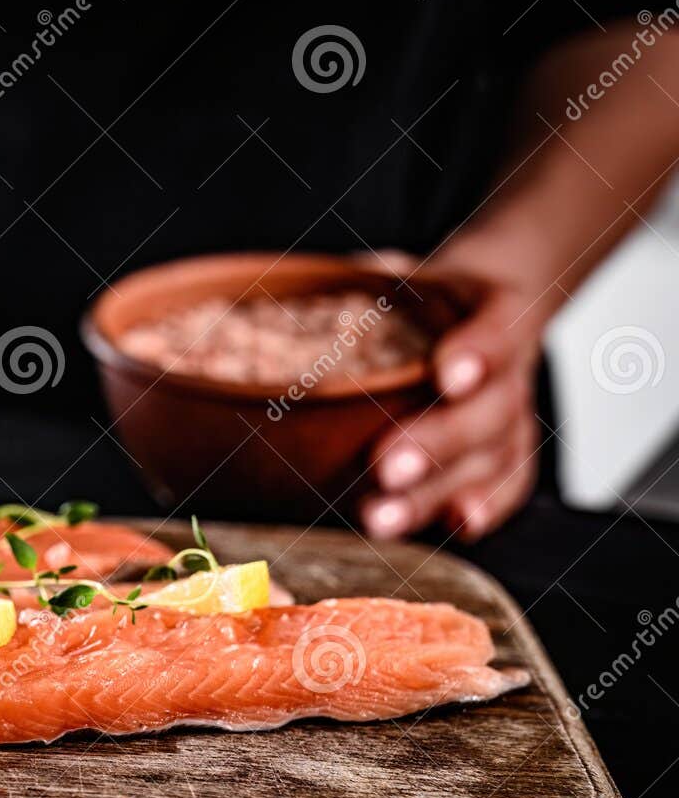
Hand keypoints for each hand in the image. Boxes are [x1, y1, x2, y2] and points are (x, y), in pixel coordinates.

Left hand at [359, 243, 549, 541]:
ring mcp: (512, 417)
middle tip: (386, 467)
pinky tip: (452, 529)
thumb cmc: (431, 293)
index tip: (448, 373)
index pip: (495, 331)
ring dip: (435, 493)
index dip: (476, 353)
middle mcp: (511, 372)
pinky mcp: (508, 453)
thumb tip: (285, 284)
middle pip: (486, 412)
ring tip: (381, 517)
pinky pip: (505, 486)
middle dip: (435, 443)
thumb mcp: (402, 269)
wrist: (488, 304)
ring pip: (488, 461)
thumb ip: (362, 277)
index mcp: (495, 313)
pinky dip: (480, 509)